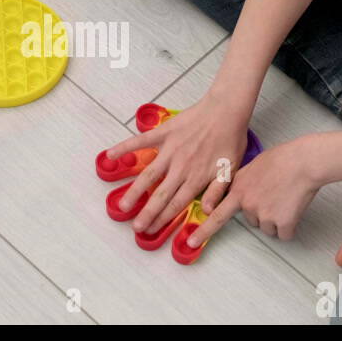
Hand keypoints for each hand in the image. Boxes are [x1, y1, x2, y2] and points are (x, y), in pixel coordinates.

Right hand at [105, 93, 252, 235]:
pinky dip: (125, 147)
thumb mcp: (231, 170)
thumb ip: (217, 192)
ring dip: (135, 191)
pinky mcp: (164, 133)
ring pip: (149, 174)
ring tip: (123, 205)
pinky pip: (141, 141)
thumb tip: (206, 211)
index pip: (177, 204)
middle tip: (135, 227)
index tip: (151, 230)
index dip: (163, 219)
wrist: (226, 110)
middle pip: (160, 194)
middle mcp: (180, 167)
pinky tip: (110, 155)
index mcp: (196, 177)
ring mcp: (170, 150)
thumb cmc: (231, 139)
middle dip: (147, 213)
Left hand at [188, 134, 324, 245]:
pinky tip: (293, 207)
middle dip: (262, 212)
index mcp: (238, 190)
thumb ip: (241, 184)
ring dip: (277, 218)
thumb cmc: (282, 159)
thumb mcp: (251, 167)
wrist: (303, 162)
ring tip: (285, 198)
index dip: (204, 230)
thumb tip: (240, 195)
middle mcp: (247, 204)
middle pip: (251, 220)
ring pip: (268, 228)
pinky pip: (284, 233)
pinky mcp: (282, 223)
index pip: (217, 215)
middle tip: (274, 194)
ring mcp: (264, 214)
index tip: (192, 242)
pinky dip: (290, 225)